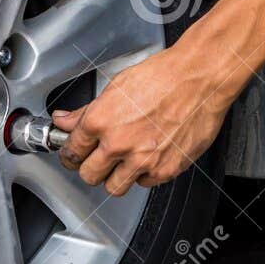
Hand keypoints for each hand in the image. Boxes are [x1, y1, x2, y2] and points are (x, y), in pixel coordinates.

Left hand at [52, 46, 232, 195]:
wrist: (199, 79)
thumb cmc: (162, 76)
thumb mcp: (116, 86)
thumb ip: (86, 111)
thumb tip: (65, 121)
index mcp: (100, 121)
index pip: (72, 152)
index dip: (70, 155)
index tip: (73, 156)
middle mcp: (119, 144)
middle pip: (89, 175)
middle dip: (91, 168)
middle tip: (98, 160)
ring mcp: (143, 160)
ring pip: (115, 187)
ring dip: (116, 177)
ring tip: (124, 161)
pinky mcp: (165, 170)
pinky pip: (145, 183)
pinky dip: (145, 174)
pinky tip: (149, 156)